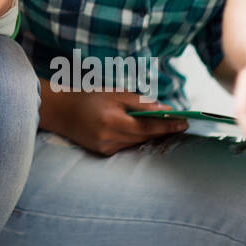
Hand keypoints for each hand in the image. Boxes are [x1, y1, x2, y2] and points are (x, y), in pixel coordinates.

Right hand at [41, 88, 186, 156]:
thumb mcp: (115, 93)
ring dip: (151, 135)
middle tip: (181, 123)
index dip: (167, 125)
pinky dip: (136, 138)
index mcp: (111, 120)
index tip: (185, 122)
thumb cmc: (89, 97)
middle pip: (144, 137)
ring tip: (167, 127)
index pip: (147, 126)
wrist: (60, 110)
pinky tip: (143, 131)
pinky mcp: (103, 153)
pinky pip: (126, 146)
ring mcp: (105, 148)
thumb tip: (165, 111)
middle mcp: (108, 138)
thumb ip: (140, 103)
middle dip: (163, 130)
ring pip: (137, 143)